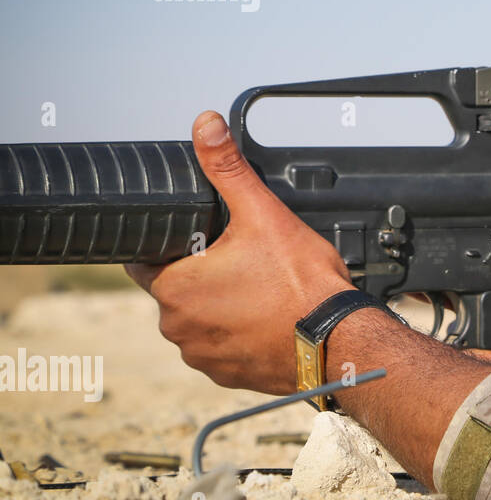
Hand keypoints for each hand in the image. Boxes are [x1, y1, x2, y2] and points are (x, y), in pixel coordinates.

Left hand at [125, 111, 354, 393]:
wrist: (338, 341)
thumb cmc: (301, 283)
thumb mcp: (264, 214)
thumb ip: (228, 168)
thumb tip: (205, 125)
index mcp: (173, 286)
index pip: (144, 259)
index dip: (171, 244)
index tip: (201, 239)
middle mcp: (176, 326)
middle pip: (175, 289)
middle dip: (201, 274)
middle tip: (243, 260)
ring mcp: (201, 355)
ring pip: (198, 319)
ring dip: (218, 306)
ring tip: (258, 290)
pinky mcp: (225, 374)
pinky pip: (219, 348)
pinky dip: (237, 334)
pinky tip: (266, 319)